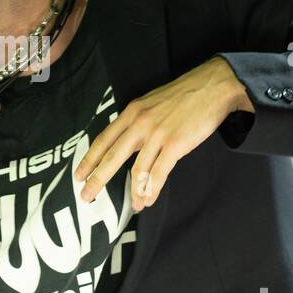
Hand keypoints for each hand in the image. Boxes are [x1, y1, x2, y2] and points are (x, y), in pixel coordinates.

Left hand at [73, 57, 253, 210]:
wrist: (212, 86)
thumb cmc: (184, 95)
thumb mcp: (151, 103)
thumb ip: (137, 122)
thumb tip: (127, 144)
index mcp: (131, 112)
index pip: (104, 139)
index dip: (90, 159)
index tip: (79, 175)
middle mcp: (140, 123)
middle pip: (112, 156)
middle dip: (97, 179)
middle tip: (86, 196)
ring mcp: (158, 134)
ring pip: (137, 169)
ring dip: (134, 191)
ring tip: (133, 205)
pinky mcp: (176, 143)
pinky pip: (159, 172)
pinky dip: (152, 189)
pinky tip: (148, 199)